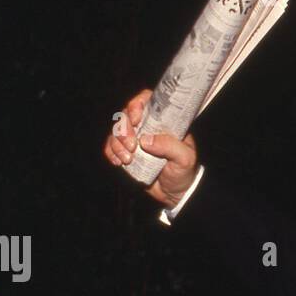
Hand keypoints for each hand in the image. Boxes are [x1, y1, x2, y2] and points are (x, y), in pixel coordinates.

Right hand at [103, 87, 198, 207]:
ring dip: (117, 144)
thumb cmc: (184, 172)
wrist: (175, 194)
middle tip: (132, 146)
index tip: (136, 119)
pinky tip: (118, 163)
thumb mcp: (185, 158)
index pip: (147, 101)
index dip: (137, 104)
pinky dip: (111, 152)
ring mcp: (135, 139)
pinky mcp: (126, 153)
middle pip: (126, 115)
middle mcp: (147, 127)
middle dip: (124, 129)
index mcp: (163, 122)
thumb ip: (170, 146)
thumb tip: (146, 140)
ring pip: (116, 131)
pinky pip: (111, 146)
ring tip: (128, 160)